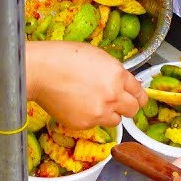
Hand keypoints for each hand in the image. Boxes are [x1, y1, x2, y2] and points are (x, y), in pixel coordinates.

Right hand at [0, 41, 143, 128]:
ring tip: (93, 103)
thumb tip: (122, 82)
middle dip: (127, 106)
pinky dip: (90, 118)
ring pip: (116, 120)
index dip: (138, 95)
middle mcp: (113, 95)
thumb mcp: (97, 56)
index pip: (139, 92)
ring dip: (109, 113)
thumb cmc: (63, 57)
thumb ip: (113, 71)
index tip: (136, 98)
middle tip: (118, 103)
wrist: (40, 71)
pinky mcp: (85, 124)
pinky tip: (78, 105)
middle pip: (133, 110)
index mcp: (117, 74)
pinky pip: (95, 124)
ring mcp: (99, 111)